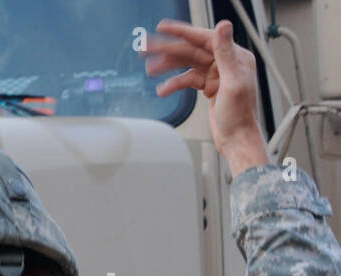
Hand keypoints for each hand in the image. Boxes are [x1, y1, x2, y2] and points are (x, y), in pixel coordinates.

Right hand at [145, 19, 268, 175]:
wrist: (236, 138)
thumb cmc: (240, 115)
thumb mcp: (233, 82)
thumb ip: (226, 53)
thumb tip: (224, 26)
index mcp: (235, 56)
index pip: (205, 38)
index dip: (183, 32)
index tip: (164, 28)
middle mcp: (226, 62)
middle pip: (192, 50)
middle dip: (168, 49)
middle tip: (147, 48)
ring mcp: (216, 74)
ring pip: (187, 64)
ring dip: (168, 67)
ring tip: (151, 69)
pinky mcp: (208, 86)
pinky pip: (187, 79)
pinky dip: (174, 84)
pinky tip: (164, 89)